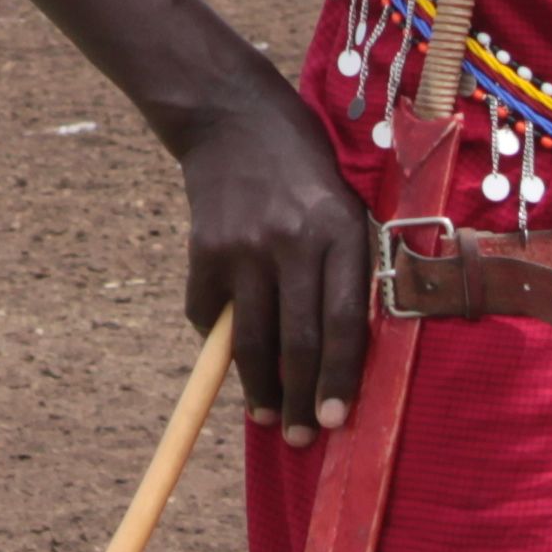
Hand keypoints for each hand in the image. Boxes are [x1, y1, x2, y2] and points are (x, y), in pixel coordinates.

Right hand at [178, 95, 373, 443]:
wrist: (233, 113)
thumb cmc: (305, 163)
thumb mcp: (343, 204)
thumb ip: (346, 265)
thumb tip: (344, 345)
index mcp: (340, 232)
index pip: (346, 323)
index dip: (341, 378)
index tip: (337, 420)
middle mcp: (294, 242)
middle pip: (298, 341)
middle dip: (301, 399)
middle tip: (300, 438)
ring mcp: (245, 246)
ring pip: (251, 339)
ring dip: (259, 387)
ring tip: (265, 416)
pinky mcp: (205, 248)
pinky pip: (208, 312)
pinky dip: (217, 339)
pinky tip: (229, 356)